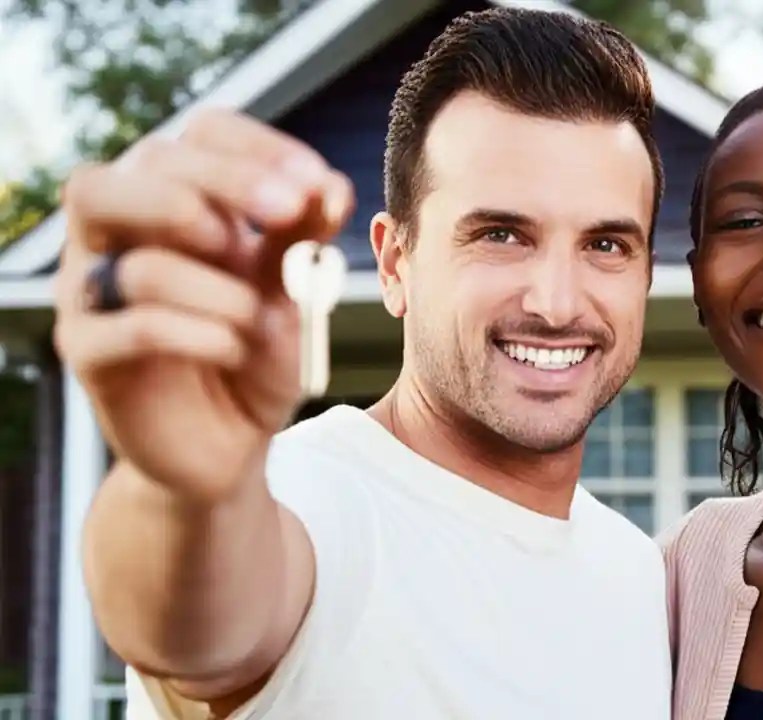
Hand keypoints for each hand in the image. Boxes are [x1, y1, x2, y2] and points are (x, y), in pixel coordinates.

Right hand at [53, 108, 354, 501]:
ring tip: (261, 321)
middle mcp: (119, 229)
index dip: (258, 148)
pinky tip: (235, 347)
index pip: (200, 135)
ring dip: (223, 290)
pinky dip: (200, 334)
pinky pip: (133, 326)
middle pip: (148, 166)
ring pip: (140, 259)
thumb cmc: (255, 351)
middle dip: (228, 184)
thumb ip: (304, 237)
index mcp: (172, 198)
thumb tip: (331, 186)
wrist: (230, 443)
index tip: (315, 184)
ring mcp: (91, 287)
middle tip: (288, 213)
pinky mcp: (86, 351)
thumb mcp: (291, 290)